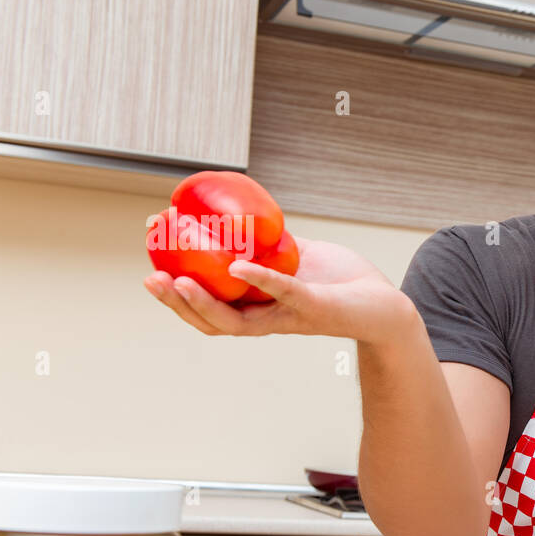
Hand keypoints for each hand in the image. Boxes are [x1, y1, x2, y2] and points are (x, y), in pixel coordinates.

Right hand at [143, 235, 415, 345]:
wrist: (384, 304)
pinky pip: (283, 293)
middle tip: (150, 276)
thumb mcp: (295, 258)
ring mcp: (289, 316)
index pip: (206, 307)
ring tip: (176, 280)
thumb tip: (235, 214)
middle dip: (175, 301)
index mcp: (257, 309)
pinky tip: (237, 266)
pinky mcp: (314, 308)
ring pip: (236, 320)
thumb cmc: (340, 283)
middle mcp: (267, 320)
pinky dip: (260, 280)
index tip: (150, 261)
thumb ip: (267, 245)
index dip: (174, 290)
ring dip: (203, 302)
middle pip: (210, 320)